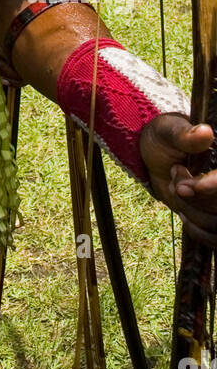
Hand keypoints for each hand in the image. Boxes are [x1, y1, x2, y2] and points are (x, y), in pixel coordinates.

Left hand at [140, 114, 216, 244]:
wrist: (158, 155)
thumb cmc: (166, 137)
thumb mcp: (170, 131)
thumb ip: (186, 135)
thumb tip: (205, 133)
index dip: (214, 186)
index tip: (189, 186)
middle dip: (195, 198)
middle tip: (176, 182)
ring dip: (192, 211)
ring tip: (177, 190)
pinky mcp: (216, 218)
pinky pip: (214, 238)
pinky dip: (196, 229)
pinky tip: (183, 211)